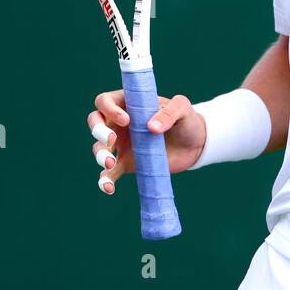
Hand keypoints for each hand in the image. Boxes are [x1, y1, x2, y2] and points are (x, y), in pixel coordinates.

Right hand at [87, 88, 206, 194]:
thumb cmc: (187, 120)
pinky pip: (108, 173)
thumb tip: (151, 127)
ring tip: (110, 163)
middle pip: (95, 121)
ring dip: (100, 155)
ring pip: (98, 147)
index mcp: (129, 104)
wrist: (194, 146)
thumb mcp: (183, 109)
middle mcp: (119, 123)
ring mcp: (121, 144)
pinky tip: (109, 188)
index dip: (110, 109)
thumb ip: (170, 112)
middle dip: (98, 130)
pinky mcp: (125, 164)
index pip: (106, 100)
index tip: (126, 120)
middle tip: (112, 140)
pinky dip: (105, 180)